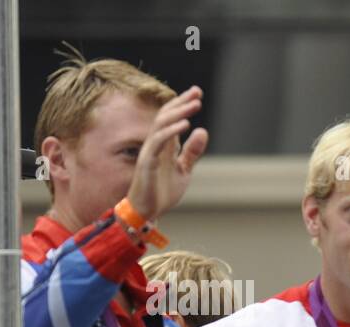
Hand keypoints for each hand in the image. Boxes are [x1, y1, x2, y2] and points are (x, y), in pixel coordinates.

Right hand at [125, 87, 208, 220]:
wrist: (149, 211)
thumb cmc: (163, 191)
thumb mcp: (183, 170)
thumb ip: (192, 152)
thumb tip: (202, 130)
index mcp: (165, 145)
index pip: (172, 118)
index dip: (183, 105)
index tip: (197, 94)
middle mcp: (156, 144)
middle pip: (166, 116)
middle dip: (181, 102)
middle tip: (197, 92)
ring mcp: (150, 151)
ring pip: (162, 125)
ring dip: (179, 113)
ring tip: (195, 104)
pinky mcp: (147, 161)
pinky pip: (158, 142)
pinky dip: (171, 131)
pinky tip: (185, 125)